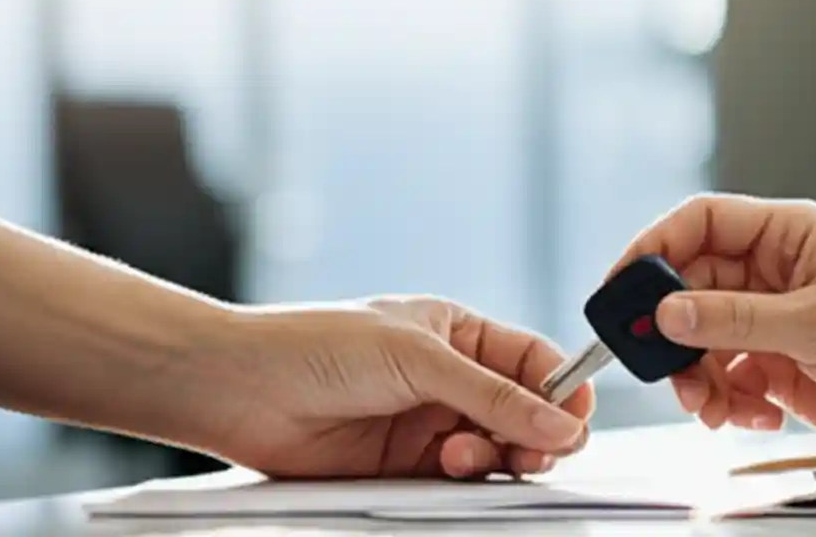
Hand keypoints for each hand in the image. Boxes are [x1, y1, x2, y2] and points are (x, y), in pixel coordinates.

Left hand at [188, 297, 592, 478]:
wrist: (243, 390)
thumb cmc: (319, 346)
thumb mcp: (418, 358)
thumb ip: (494, 395)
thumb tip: (561, 422)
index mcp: (459, 333)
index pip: (533, 362)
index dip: (562, 389)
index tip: (572, 417)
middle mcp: (450, 379)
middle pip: (525, 415)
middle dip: (535, 433)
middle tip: (530, 451)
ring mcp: (429, 424)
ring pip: (496, 452)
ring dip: (494, 457)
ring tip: (459, 454)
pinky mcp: (406, 467)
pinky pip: (459, 481)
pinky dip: (465, 481)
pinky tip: (444, 467)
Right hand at [611, 194, 815, 452]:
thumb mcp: (815, 324)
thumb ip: (734, 318)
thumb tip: (667, 312)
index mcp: (787, 235)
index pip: (701, 222)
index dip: (655, 246)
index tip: (624, 284)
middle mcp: (773, 272)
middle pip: (689, 286)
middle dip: (674, 331)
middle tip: (663, 365)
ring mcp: (770, 319)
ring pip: (698, 337)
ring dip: (695, 375)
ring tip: (712, 405)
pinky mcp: (772, 364)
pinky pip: (720, 375)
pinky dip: (723, 400)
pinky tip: (753, 413)